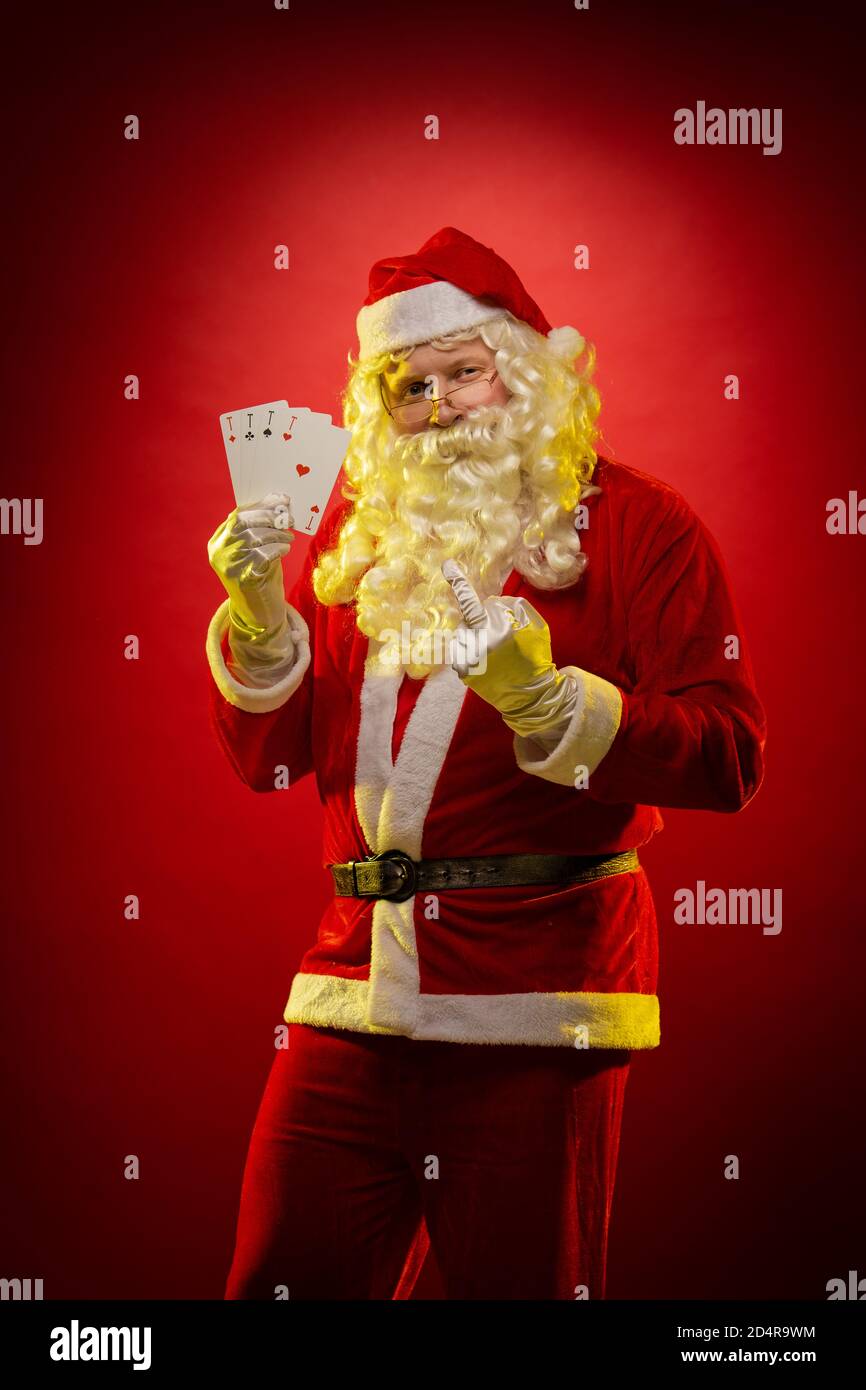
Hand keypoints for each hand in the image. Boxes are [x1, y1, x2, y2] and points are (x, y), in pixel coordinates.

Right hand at [208, 493, 294, 639]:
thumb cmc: (260, 578)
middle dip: (269, 516)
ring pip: (254, 537)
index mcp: (217, 543)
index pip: (236, 515)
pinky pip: (263, 555)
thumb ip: (259, 530)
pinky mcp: (242, 578)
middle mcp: (218, 553)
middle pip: (243, 522)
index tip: (281, 500)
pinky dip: (277, 549)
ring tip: (289, 538)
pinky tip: (285, 550)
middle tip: (289, 518)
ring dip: (276, 533)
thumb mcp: (255, 551)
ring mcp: (228, 566)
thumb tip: (279, 504)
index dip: (261, 505)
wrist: (258, 615)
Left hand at [442, 559, 574, 736]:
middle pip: (471, 617)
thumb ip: (509, 608)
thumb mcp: (533, 625)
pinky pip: (462, 648)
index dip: (457, 582)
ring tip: (494, 652)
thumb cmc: (534, 658)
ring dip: (475, 635)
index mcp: (497, 631)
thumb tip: (489, 603)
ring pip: (464, 632)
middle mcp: (477, 645)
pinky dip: (471, 649)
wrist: (529, 695)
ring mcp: (466, 660)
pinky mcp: (461, 671)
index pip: (471, 601)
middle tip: (501, 637)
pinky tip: (486, 660)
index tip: (446, 566)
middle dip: (483, 620)